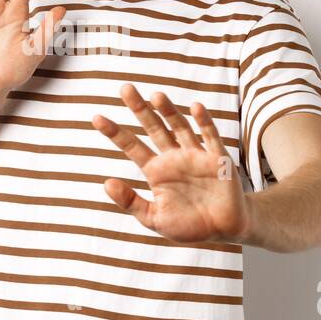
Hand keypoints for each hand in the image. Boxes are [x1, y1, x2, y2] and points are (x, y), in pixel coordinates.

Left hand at [92, 84, 249, 243]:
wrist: (224, 230)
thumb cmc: (189, 225)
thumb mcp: (154, 219)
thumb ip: (131, 202)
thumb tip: (106, 183)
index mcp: (156, 171)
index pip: (132, 147)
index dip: (115, 133)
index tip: (96, 118)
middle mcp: (173, 157)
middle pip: (153, 128)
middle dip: (140, 109)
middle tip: (125, 88)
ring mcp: (195, 155)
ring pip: (179, 127)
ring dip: (169, 112)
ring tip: (156, 96)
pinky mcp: (218, 159)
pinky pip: (210, 137)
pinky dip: (204, 122)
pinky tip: (195, 107)